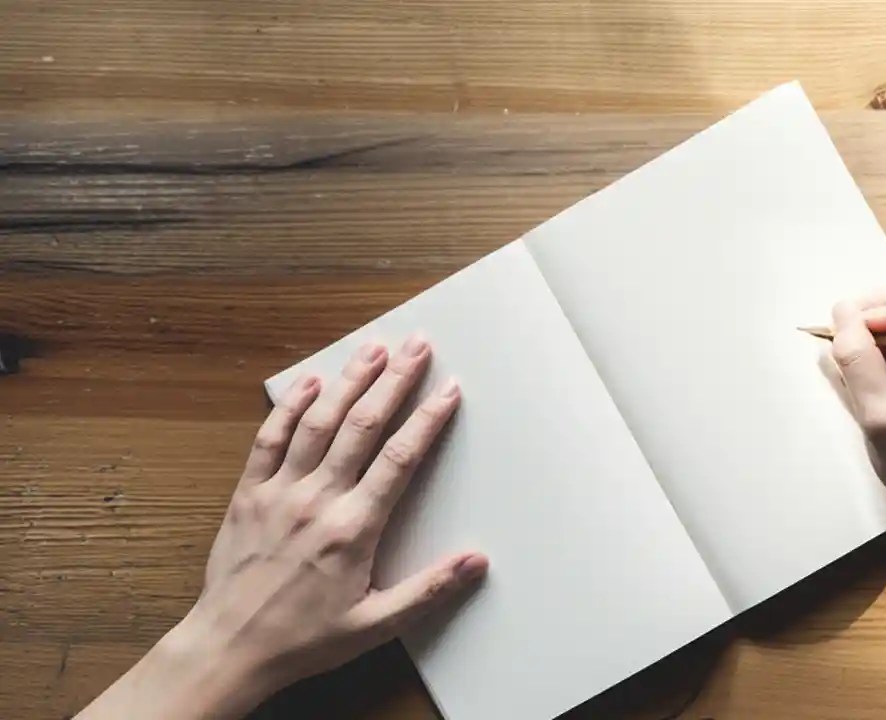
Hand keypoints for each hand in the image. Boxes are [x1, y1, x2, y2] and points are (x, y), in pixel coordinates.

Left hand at [78, 337, 486, 719]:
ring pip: (318, 422)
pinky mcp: (248, 495)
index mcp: (352, 529)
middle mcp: (316, 500)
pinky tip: (309, 384)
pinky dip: (289, 408)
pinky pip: (269, 439)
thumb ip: (428, 590)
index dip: (427, 419)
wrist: (228, 649)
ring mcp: (278, 493)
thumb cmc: (301, 640)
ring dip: (348, 381)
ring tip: (373, 349)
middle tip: (417, 347)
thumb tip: (476, 562)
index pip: (400, 458)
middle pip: (362, 425)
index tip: (448, 390)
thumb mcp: (375, 625)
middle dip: (394, 381)